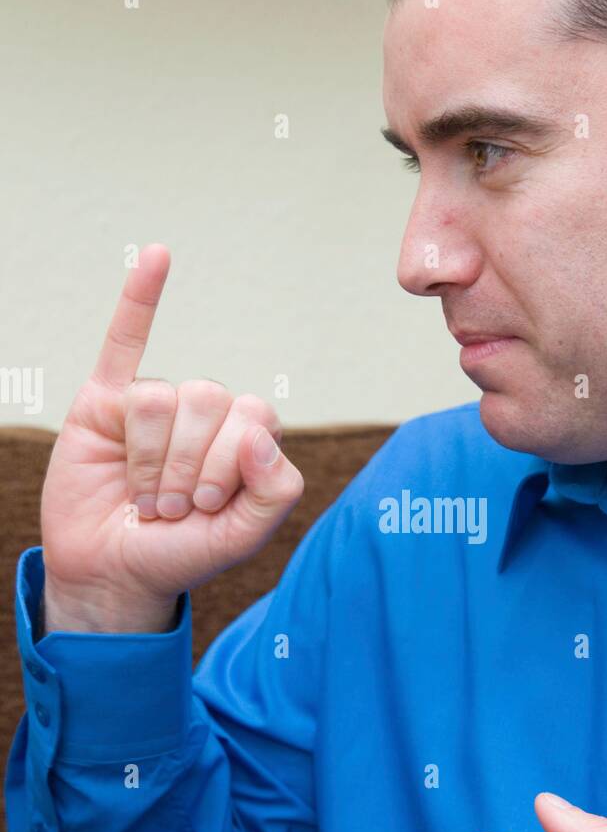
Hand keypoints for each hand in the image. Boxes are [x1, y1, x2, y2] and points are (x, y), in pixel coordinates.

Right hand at [41, 245, 303, 632]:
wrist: (112, 574)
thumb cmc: (180, 554)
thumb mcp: (242, 538)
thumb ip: (275, 493)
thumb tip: (260, 434)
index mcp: (246, 439)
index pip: (253, 417)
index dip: (230, 463)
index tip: (209, 507)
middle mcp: (206, 415)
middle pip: (209, 400)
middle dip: (188, 465)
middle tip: (171, 508)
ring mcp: (157, 405)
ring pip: (160, 396)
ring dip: (150, 457)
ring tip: (144, 495)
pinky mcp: (106, 400)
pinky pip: (125, 339)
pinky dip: (141, 296)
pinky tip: (158, 257)